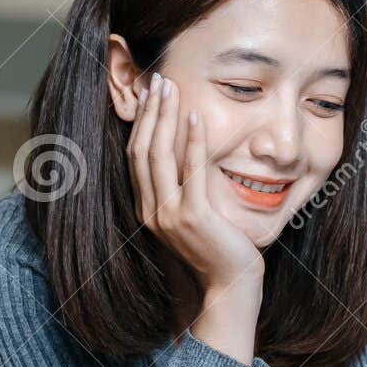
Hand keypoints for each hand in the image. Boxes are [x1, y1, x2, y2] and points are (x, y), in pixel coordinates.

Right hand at [129, 73, 262, 291]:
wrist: (230, 285)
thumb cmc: (218, 250)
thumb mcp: (192, 218)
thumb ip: (182, 192)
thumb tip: (184, 160)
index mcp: (147, 210)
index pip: (136, 157)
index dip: (142, 124)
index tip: (151, 96)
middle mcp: (151, 212)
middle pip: (142, 150)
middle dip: (149, 112)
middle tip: (157, 81)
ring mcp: (169, 216)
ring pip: (158, 156)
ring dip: (164, 118)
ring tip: (172, 89)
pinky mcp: (193, 217)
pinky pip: (189, 171)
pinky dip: (191, 141)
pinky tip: (196, 118)